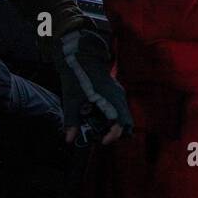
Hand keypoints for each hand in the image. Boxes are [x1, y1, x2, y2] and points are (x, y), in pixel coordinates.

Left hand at [54, 29, 132, 144]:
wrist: (83, 55)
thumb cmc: (77, 76)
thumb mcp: (71, 99)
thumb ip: (72, 120)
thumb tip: (70, 139)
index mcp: (110, 98)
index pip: (121, 122)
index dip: (113, 135)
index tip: (102, 141)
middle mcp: (119, 97)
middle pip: (127, 122)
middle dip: (116, 133)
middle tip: (100, 137)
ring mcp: (119, 94)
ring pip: (125, 116)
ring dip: (114, 126)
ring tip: (98, 129)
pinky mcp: (116, 93)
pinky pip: (120, 110)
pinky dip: (113, 118)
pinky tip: (98, 118)